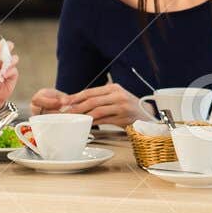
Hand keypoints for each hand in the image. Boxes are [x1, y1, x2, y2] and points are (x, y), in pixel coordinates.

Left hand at [0, 39, 18, 114]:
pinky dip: (10, 72)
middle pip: (6, 48)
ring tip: (7, 65)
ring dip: (11, 60)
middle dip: (8, 46)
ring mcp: (8, 67)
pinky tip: (5, 76)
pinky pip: (14, 70)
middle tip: (8, 47)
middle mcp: (1, 61)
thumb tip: (0, 61)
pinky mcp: (13, 74)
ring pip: (13, 58)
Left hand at [29, 83, 144, 126]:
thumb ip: (101, 99)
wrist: (148, 116)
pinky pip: (104, 120)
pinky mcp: (123, 118)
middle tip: (65, 113)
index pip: (90, 92)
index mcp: (114, 88)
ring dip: (83, 116)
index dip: (75, 97)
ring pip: (97, 111)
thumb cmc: (128, 108)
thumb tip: (78, 103)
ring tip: (73, 119)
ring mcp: (121, 106)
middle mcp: (118, 95)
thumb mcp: (116, 98)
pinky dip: (94, 123)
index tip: (64, 102)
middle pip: (92, 101)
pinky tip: (86, 125)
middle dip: (76, 107)